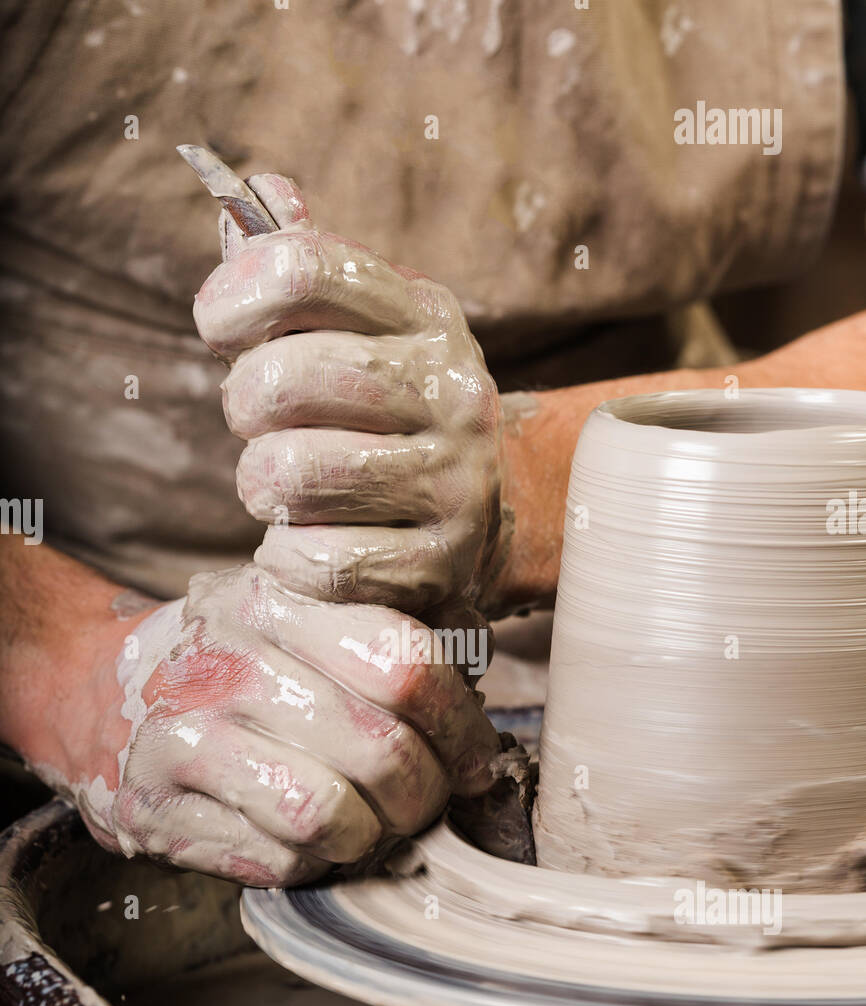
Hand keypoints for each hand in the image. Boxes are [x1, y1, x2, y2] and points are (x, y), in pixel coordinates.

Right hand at [56, 563, 499, 886]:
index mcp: (278, 599)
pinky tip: (304, 836)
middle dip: (424, 796)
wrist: (100, 696)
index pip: (408, 664)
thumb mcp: (308, 620)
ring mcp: (183, 732)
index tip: (472, 758)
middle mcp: (227, 658)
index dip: (462, 727)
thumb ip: (397, 629)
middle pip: (383, 750)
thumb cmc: (239, 667)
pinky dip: (312, 861)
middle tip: (420, 802)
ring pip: (330, 813)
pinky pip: (279, 859)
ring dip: (369, 836)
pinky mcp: (155, 806)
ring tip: (365, 823)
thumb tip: (482, 670)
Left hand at [192, 173, 510, 617]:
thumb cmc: (385, 416)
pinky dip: (289, 562)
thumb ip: (304, 266)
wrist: (475, 523)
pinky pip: (318, 560)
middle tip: (258, 427)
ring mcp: (455, 481)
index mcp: (426, 315)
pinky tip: (307, 545)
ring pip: (292, 474)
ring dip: (262, 488)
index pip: (304, 267)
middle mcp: (454, 391)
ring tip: (283, 490)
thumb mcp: (359, 330)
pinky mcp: (440, 563)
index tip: (219, 326)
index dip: (233, 295)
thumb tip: (260, 188)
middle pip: (283, 378)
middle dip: (243, 406)